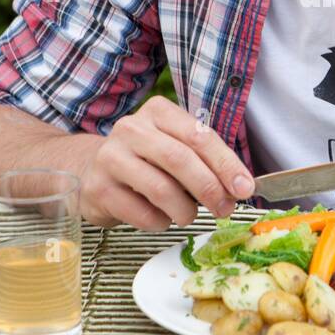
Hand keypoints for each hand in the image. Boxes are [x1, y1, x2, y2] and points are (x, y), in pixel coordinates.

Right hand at [79, 96, 254, 230]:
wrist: (89, 170)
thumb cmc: (145, 160)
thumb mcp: (175, 147)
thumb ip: (206, 161)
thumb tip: (240, 187)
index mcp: (158, 112)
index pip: (199, 135)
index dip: (226, 164)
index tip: (245, 188)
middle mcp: (132, 129)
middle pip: (180, 159)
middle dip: (209, 188)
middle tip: (225, 209)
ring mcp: (111, 157)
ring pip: (160, 188)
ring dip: (185, 210)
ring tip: (189, 216)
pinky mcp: (99, 188)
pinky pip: (141, 213)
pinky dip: (160, 222)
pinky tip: (161, 218)